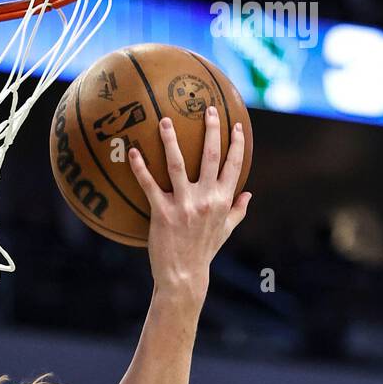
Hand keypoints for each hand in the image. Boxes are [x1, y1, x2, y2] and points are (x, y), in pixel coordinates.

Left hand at [129, 106, 250, 297]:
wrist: (183, 276)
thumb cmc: (203, 253)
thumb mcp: (225, 232)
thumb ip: (237, 211)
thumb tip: (249, 195)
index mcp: (222, 201)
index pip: (234, 166)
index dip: (237, 144)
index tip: (236, 125)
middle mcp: (205, 200)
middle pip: (211, 157)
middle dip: (211, 129)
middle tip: (207, 108)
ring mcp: (183, 205)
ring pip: (178, 165)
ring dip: (171, 141)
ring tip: (165, 120)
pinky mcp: (162, 213)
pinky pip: (149, 185)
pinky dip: (140, 168)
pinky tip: (133, 151)